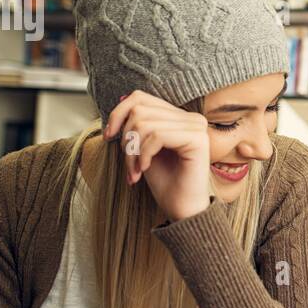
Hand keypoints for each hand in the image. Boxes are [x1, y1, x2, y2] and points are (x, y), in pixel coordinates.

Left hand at [103, 90, 210, 221]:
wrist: (181, 210)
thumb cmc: (164, 182)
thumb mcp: (142, 148)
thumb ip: (136, 124)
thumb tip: (121, 98)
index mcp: (180, 117)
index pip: (141, 97)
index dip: (118, 114)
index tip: (109, 137)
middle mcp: (191, 118)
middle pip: (140, 110)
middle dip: (126, 139)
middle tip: (128, 164)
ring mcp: (197, 127)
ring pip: (145, 123)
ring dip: (132, 152)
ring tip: (135, 171)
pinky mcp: (198, 139)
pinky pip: (157, 135)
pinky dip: (143, 155)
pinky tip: (145, 170)